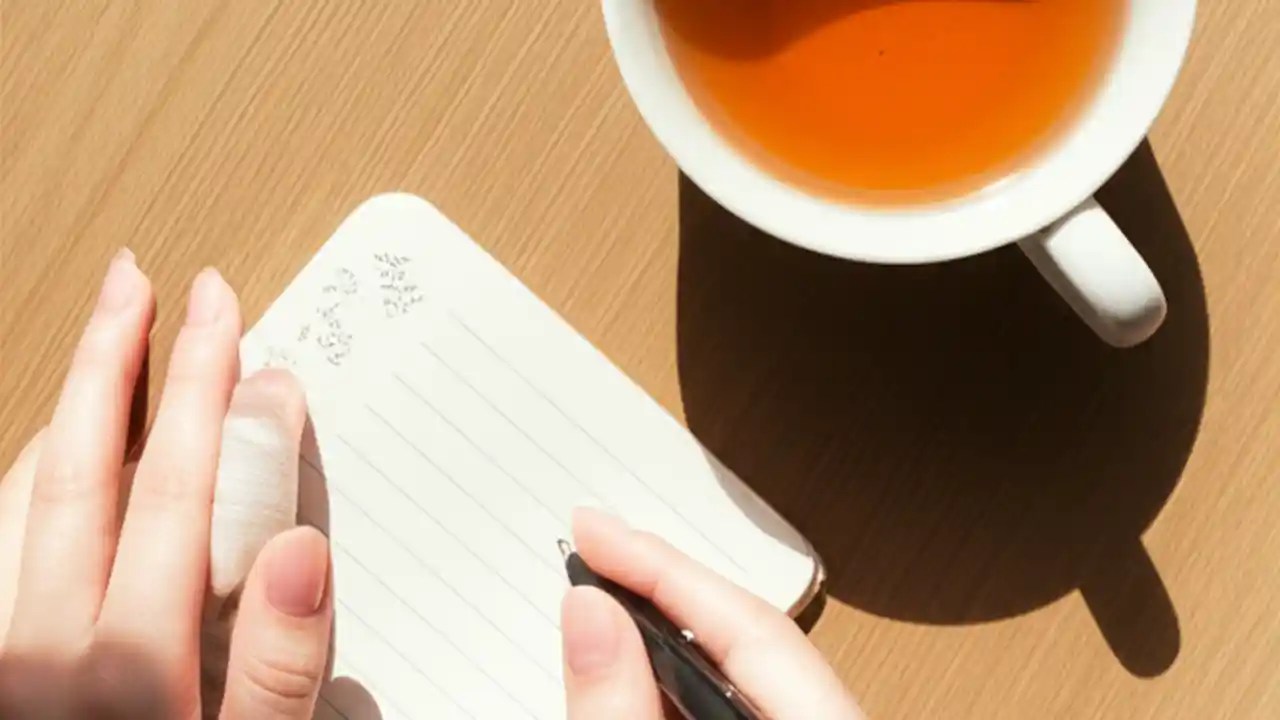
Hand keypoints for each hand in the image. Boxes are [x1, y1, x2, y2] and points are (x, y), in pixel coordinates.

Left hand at [0, 251, 330, 718]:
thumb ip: (278, 671)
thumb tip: (300, 546)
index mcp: (125, 665)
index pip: (175, 486)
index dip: (202, 390)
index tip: (222, 315)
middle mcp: (41, 646)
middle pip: (81, 469)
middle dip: (115, 362)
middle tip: (139, 282)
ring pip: (18, 499)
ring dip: (63, 408)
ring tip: (96, 345)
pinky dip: (22, 481)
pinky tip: (44, 462)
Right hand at [560, 508, 864, 718]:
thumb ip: (619, 707)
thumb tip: (589, 614)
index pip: (748, 620)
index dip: (661, 563)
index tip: (594, 529)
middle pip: (750, 636)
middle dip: (661, 590)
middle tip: (591, 551)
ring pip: (746, 671)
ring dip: (667, 639)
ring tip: (600, 605)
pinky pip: (744, 702)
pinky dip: (685, 685)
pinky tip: (641, 679)